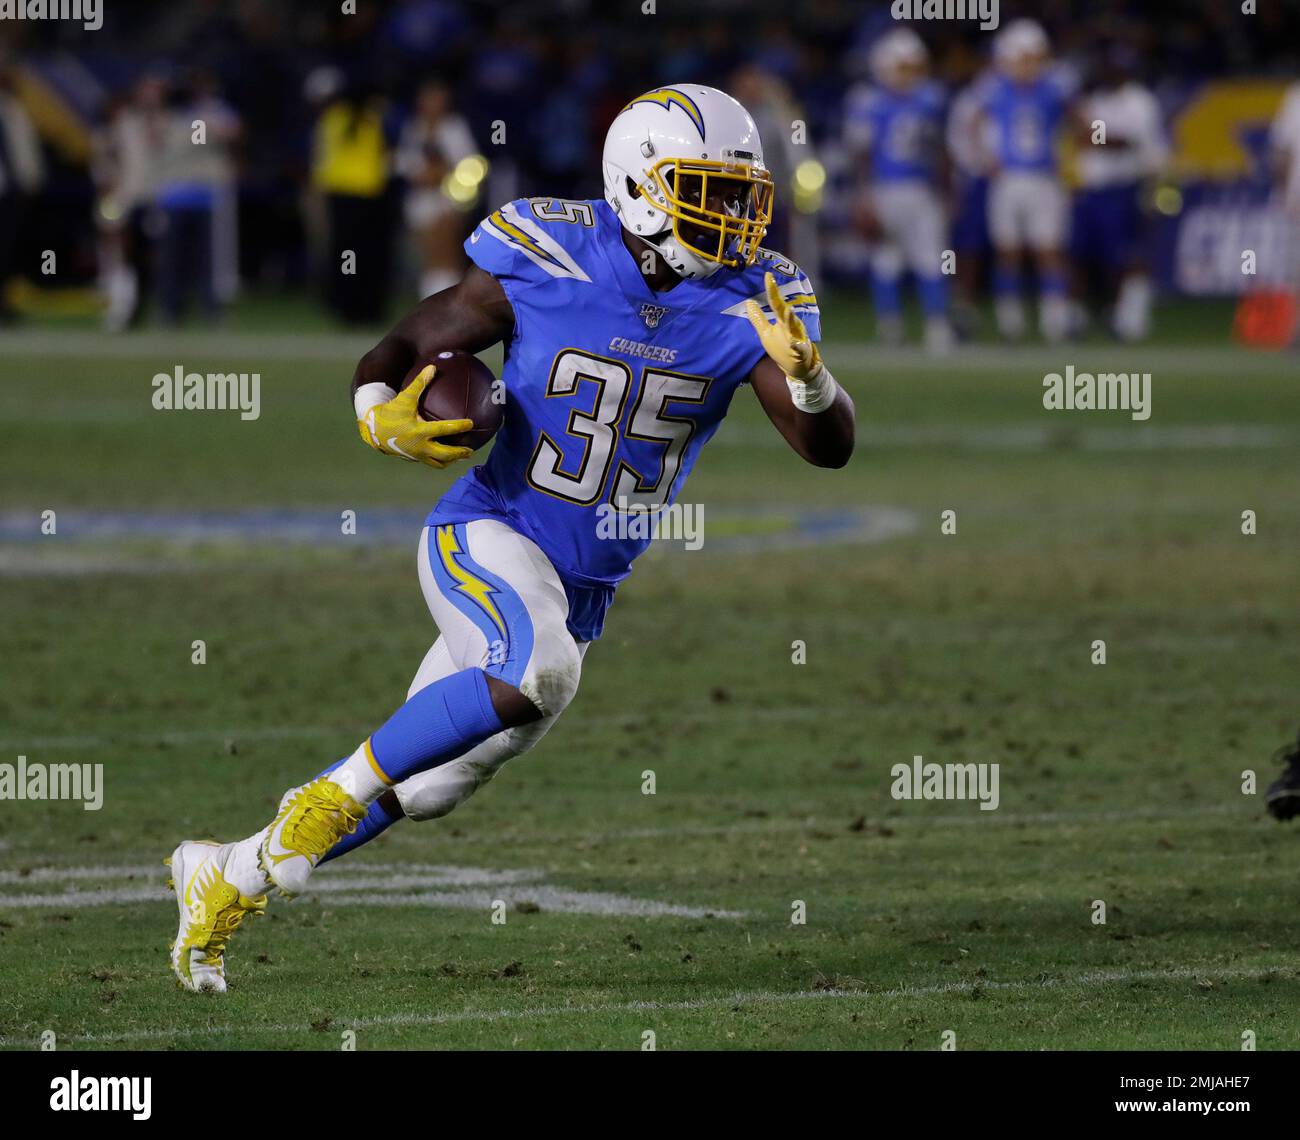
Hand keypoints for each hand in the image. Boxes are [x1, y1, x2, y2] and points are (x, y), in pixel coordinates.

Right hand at [356, 364, 474, 468]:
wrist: (373, 430)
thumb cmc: (390, 412)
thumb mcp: (404, 397)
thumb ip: (419, 383)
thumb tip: (433, 367)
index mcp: (419, 430)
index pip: (444, 430)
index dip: (459, 427)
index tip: (472, 423)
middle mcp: (419, 446)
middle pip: (445, 454)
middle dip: (460, 453)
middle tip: (471, 449)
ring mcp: (417, 455)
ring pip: (439, 463)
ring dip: (451, 460)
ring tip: (460, 456)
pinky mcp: (413, 459)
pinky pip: (431, 462)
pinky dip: (440, 460)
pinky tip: (446, 455)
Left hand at [744, 272, 821, 380]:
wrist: (799, 368)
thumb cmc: (782, 348)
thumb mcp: (766, 333)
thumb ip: (758, 318)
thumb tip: (748, 302)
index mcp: (782, 320)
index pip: (775, 302)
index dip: (772, 289)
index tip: (767, 275)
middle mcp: (790, 325)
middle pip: (784, 311)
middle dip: (778, 298)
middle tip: (772, 283)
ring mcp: (797, 337)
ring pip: (794, 326)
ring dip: (791, 319)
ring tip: (788, 310)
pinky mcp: (800, 351)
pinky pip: (799, 348)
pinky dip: (798, 345)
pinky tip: (796, 343)